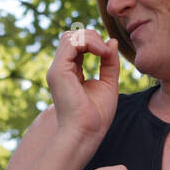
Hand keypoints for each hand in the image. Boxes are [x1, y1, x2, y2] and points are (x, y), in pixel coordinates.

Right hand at [47, 27, 120, 143]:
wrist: (87, 132)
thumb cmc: (96, 116)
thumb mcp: (108, 83)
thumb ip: (109, 62)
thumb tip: (112, 41)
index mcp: (70, 72)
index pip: (77, 45)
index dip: (94, 42)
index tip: (109, 54)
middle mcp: (60, 69)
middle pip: (72, 36)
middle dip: (92, 37)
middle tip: (107, 52)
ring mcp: (57, 70)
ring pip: (70, 36)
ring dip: (91, 38)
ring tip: (104, 52)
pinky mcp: (58, 71)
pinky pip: (71, 43)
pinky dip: (89, 42)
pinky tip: (101, 53)